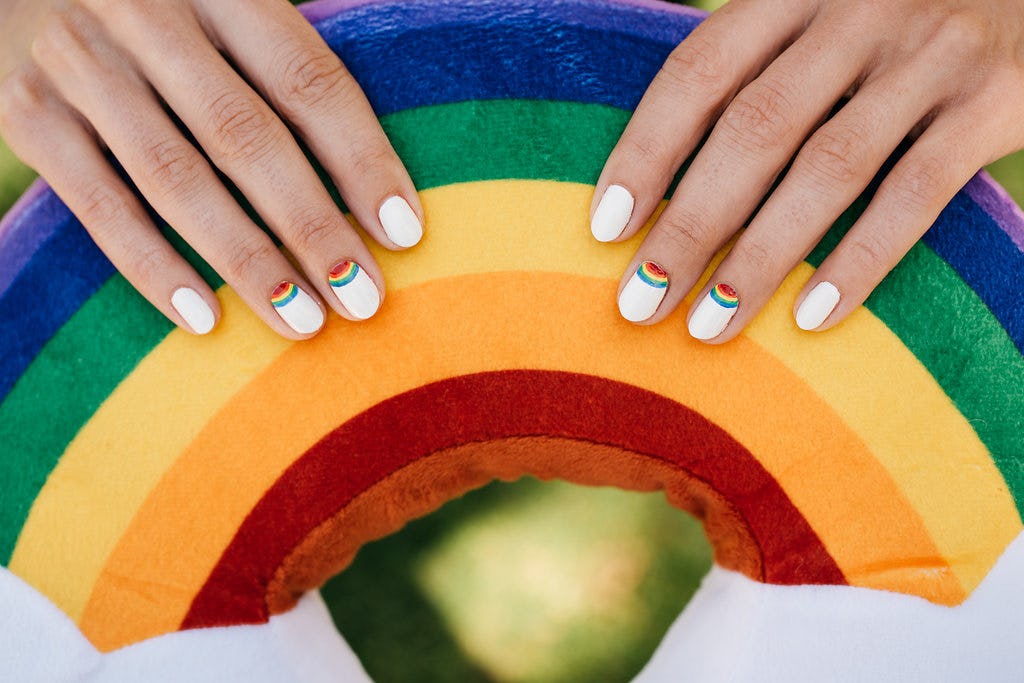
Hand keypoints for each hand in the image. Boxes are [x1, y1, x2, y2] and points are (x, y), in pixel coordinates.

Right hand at [0, 0, 422, 337]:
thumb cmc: (164, 9)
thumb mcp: (224, 6)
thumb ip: (282, 64)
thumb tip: (375, 178)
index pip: (306, 78)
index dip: (361, 158)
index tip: (404, 233)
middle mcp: (144, 12)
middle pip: (245, 136)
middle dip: (312, 226)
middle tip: (362, 298)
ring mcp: (79, 63)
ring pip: (176, 178)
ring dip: (246, 260)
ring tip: (303, 321)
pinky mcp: (27, 113)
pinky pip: (99, 205)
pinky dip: (153, 267)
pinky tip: (205, 318)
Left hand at [592, 0, 1023, 340]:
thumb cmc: (896, 22)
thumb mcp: (820, 21)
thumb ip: (757, 75)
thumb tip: (663, 184)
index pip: (699, 72)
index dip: (645, 151)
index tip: (605, 229)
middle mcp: (857, 12)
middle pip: (755, 129)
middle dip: (690, 224)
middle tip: (642, 302)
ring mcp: (929, 55)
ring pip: (829, 167)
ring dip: (761, 256)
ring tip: (711, 324)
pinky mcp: (995, 102)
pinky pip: (917, 192)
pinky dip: (861, 260)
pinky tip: (812, 316)